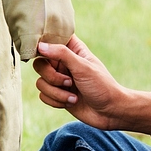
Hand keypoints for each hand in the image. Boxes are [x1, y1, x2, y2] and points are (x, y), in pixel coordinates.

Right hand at [34, 34, 150, 137]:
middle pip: (39, 63)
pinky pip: (43, 96)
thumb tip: (40, 46)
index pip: (51, 38)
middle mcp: (63, 63)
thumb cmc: (102, 86)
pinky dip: (56, 101)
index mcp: (72, 50)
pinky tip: (72, 102)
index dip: (43, 44)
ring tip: (74, 97)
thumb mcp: (83, 67)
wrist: (110, 112)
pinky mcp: (57, 94)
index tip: (45, 54)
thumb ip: (61, 54)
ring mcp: (59, 79)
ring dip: (56, 93)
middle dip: (52, 77)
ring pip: (40, 82)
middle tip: (69, 81)